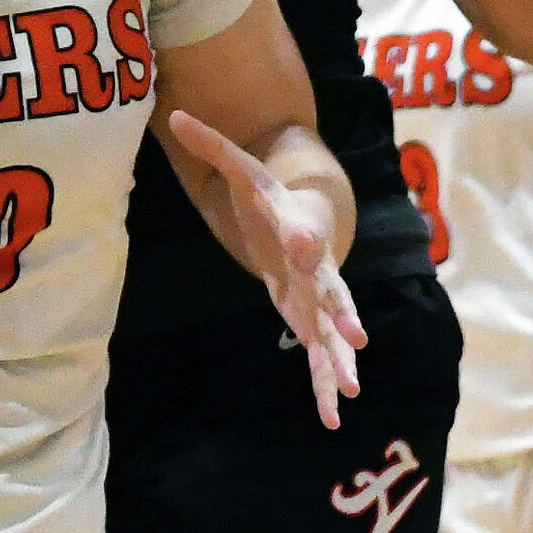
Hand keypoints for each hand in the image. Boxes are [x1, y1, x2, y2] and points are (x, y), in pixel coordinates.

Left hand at [167, 109, 366, 429]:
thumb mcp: (242, 169)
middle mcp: (316, 269)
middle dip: (344, 313)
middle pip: (332, 291)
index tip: (303, 243)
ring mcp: (319, 301)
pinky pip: (320, 358)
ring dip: (340, 361)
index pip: (300, 229)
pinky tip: (331, 418)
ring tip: (350, 390)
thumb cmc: (270, 195)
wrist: (305, 217)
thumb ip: (213, 145)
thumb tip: (175, 113)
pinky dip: (323, 386)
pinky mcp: (313, 324)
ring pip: (333, 335)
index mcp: (297, 229)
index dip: (301, 236)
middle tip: (357, 333)